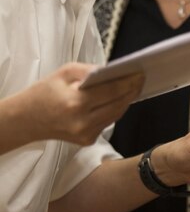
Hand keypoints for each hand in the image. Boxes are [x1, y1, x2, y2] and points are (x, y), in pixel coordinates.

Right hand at [19, 63, 142, 146]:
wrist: (26, 120)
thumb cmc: (43, 92)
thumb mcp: (63, 73)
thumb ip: (89, 70)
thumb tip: (112, 71)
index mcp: (75, 102)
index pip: (110, 91)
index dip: (128, 82)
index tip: (140, 73)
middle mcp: (83, 122)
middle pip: (117, 105)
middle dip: (131, 91)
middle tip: (141, 80)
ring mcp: (86, 134)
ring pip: (115, 115)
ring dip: (126, 101)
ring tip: (133, 88)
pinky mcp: (87, 141)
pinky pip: (107, 123)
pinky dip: (114, 111)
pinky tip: (118, 100)